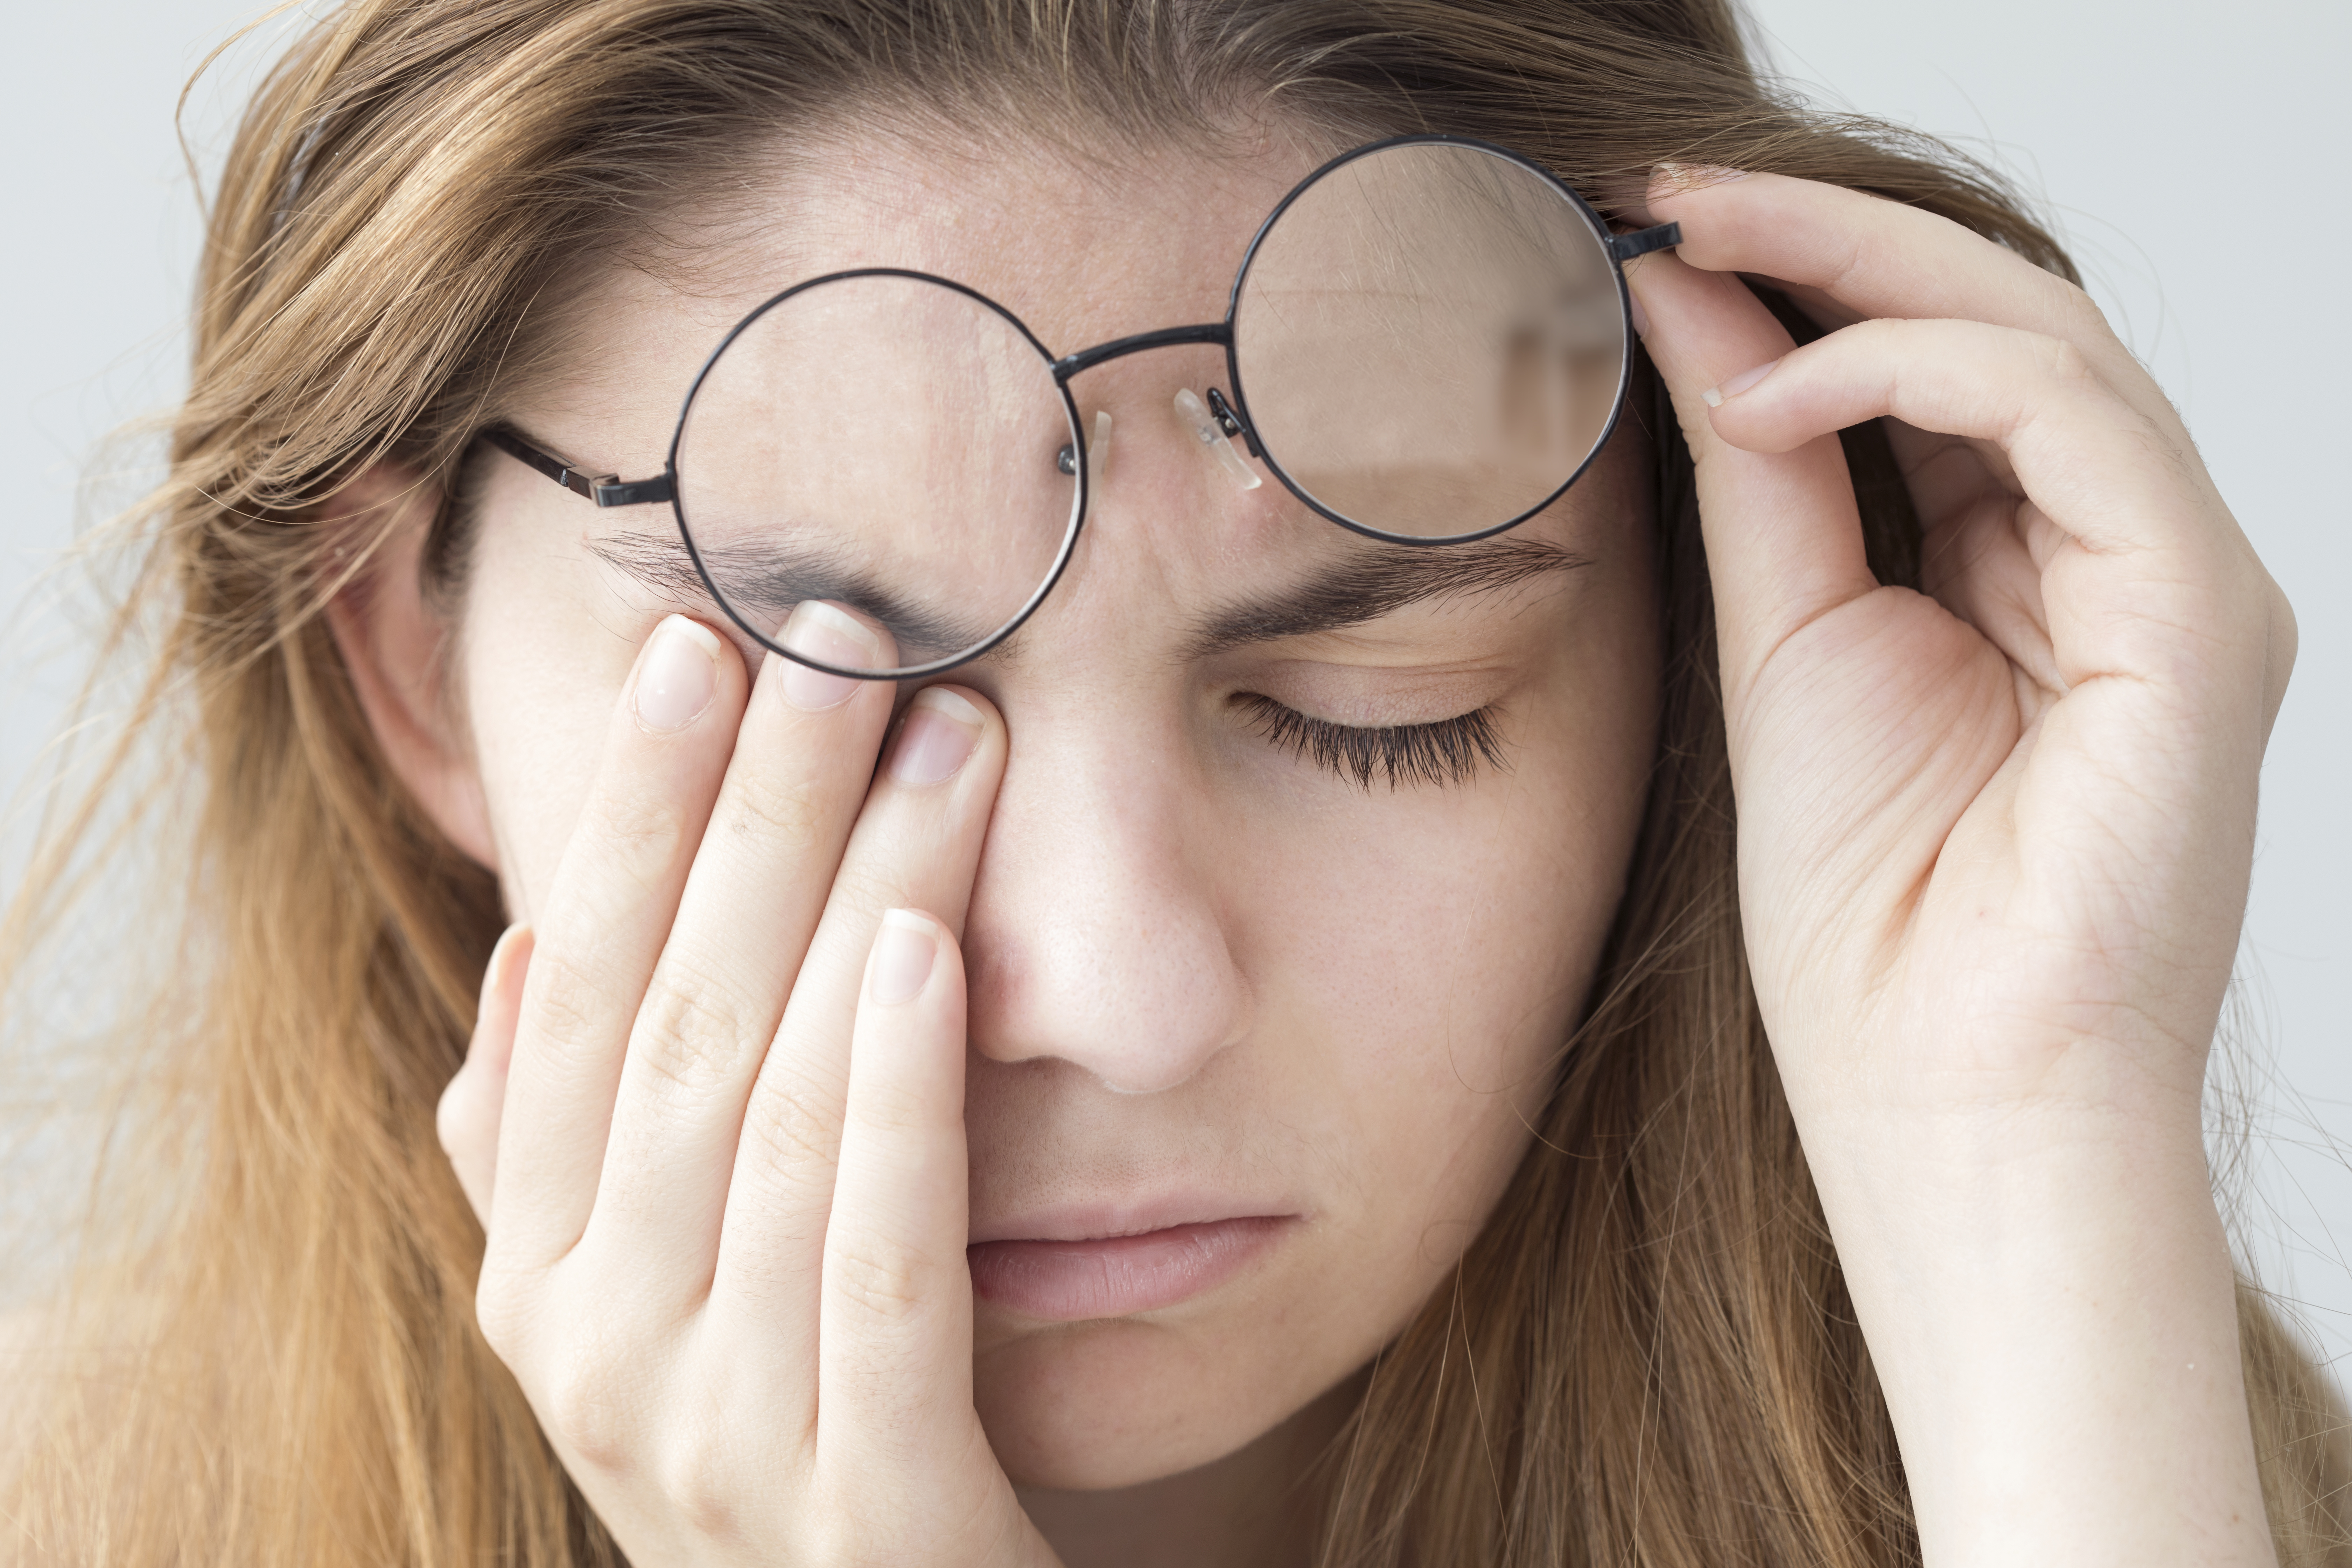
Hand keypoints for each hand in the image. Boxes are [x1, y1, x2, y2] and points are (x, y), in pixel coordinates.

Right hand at [435, 610, 1058, 1566]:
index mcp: (543, 1283)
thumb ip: (570, 1158)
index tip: (699, 644)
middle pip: (675, 1030)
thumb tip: (525, 953)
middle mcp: (595, 1355)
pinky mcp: (867, 1516)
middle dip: (756, 816)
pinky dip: (893, 1101)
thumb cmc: (798, 1439)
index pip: (572, 1001)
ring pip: (772, 1119)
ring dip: (853, 904)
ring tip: (936, 739)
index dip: (632, 816)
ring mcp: (714, 1443)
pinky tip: (927, 954)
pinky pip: (874, 1268)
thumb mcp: (665, 1300)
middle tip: (843, 636)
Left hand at [1628, 170, 2292, 1564]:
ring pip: (2045, 338)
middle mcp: (2119, 562)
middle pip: (1995, 325)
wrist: (1943, 1102)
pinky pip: (2071, 422)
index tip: (1662, 229)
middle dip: (1831, 239)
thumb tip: (1690, 307)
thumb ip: (1755, 475)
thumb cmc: (1868, 926)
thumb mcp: (1781, 645)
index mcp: (2030, 575)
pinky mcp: (2198, 616)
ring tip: (1701, 245)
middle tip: (1675, 190)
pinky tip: (1778, 379)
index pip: (1935, 371)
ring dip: (1865, 271)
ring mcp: (2177, 584)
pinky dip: (1920, 372)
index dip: (1807, 281)